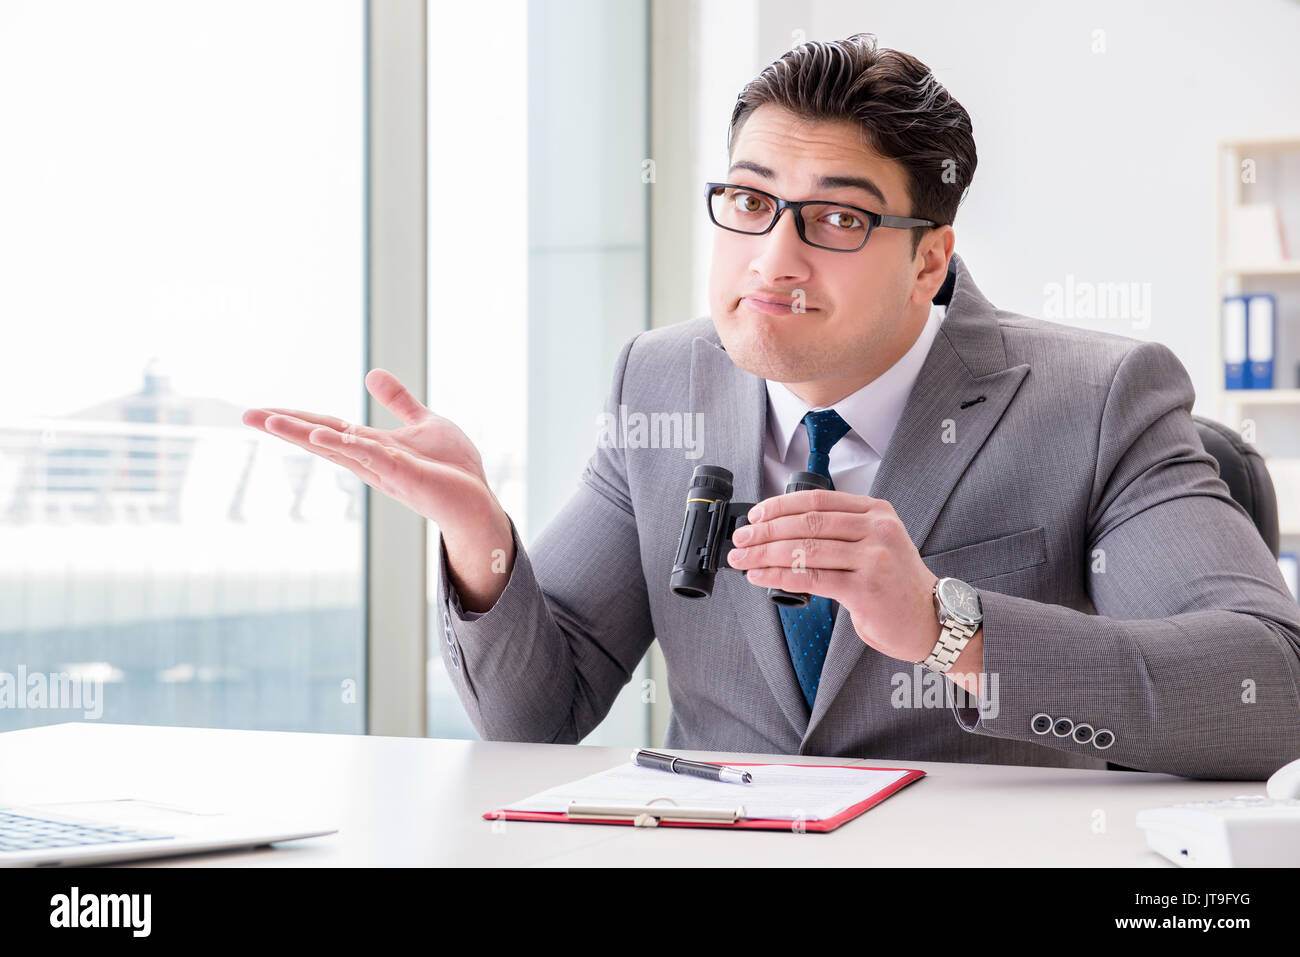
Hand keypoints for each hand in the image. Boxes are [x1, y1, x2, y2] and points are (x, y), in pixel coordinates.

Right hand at [242, 369, 509, 556]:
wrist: (477, 501)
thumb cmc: (452, 469)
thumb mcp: (423, 424)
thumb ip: (398, 402)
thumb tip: (371, 373)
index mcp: (370, 446)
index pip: (325, 428)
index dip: (293, 419)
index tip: (256, 412)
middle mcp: (369, 460)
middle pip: (320, 438)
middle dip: (285, 427)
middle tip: (246, 414)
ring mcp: (385, 469)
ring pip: (339, 448)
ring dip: (305, 434)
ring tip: (271, 421)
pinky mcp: (406, 476)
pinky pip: (373, 458)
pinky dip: (349, 446)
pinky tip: (325, 437)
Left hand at [724, 488, 940, 663]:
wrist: (931, 620)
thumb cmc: (896, 585)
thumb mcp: (877, 543)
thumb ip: (842, 531)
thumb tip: (783, 531)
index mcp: (876, 512)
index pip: (817, 499)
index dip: (780, 505)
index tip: (755, 515)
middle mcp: (877, 529)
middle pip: (807, 522)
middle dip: (765, 530)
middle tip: (741, 538)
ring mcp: (873, 558)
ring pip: (805, 549)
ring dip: (765, 553)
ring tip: (742, 559)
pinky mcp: (865, 588)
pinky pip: (811, 577)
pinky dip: (778, 575)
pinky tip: (760, 576)